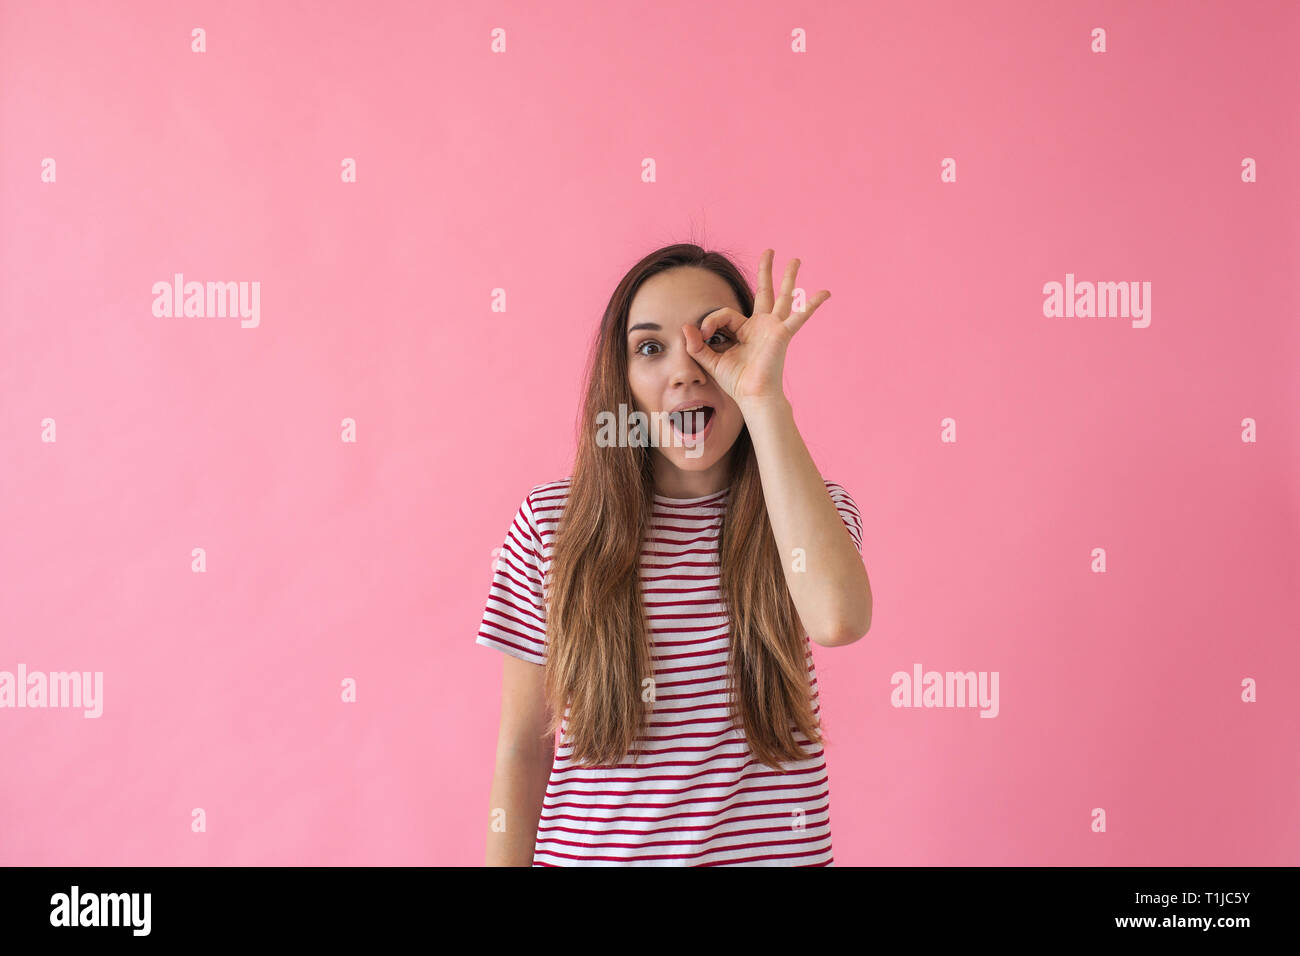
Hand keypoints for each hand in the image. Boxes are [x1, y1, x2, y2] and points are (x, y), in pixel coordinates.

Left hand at [683, 249, 829, 408]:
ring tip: (796, 259)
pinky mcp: (783, 333)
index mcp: (746, 330)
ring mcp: (774, 328)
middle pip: (764, 291)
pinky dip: (812, 304)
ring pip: (783, 296)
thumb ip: (697, 345)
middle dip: (766, 271)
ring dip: (788, 277)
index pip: (726, 313)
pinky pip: (799, 316)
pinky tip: (825, 293)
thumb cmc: (736, 382)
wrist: (753, 396)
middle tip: (769, 251)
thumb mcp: (710, 361)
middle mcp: (762, 325)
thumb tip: (686, 326)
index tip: (704, 334)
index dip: (711, 320)